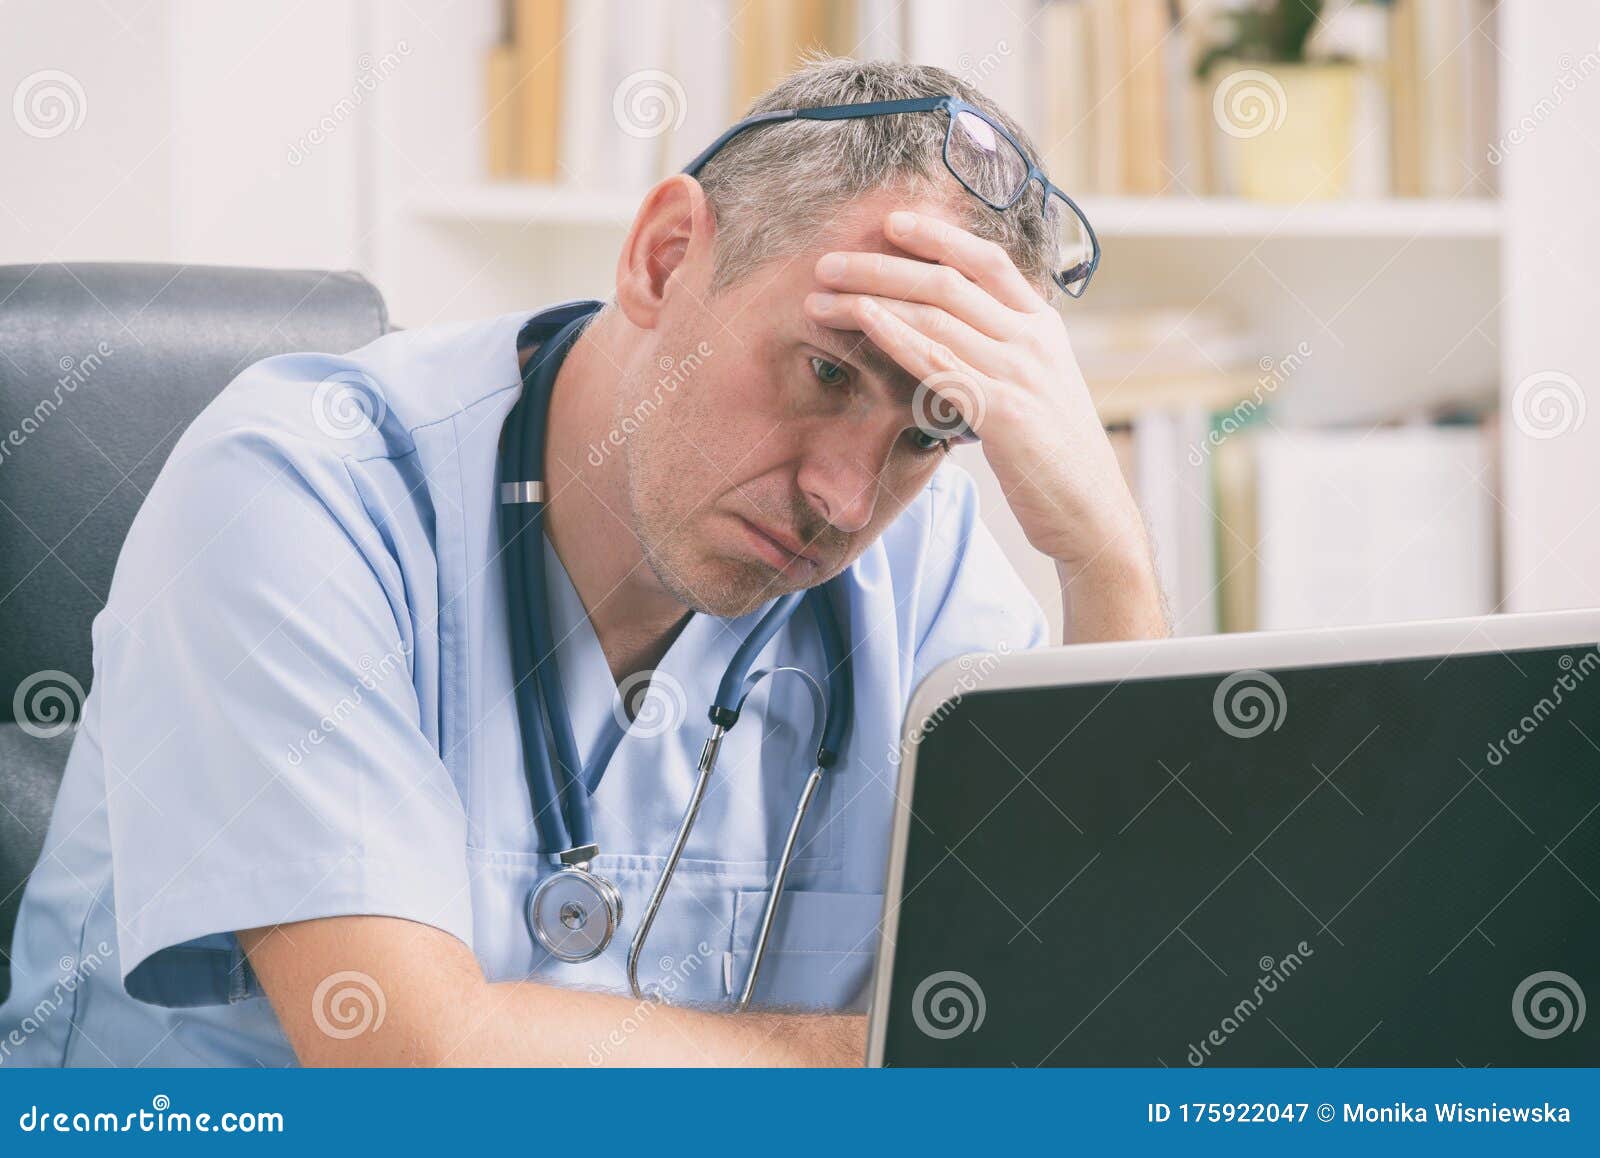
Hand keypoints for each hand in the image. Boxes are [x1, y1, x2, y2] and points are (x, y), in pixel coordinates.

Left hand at [805, 210, 1167, 639]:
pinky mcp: (1006, 411)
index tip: (891, 222)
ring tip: (822, 296)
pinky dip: (896, 336)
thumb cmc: (1053, 459)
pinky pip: (940, 363)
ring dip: (872, 299)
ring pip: (936, 317)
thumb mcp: (1034, 391)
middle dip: (882, 266)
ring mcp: (1021, 372)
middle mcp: (1033, 340)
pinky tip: (863, 322)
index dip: (938, 236)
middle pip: (949, 282)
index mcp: (1042, 327)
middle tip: (829, 262)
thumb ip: (997, 357)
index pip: (988, 260)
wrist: (1091, 515)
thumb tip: (946, 338)